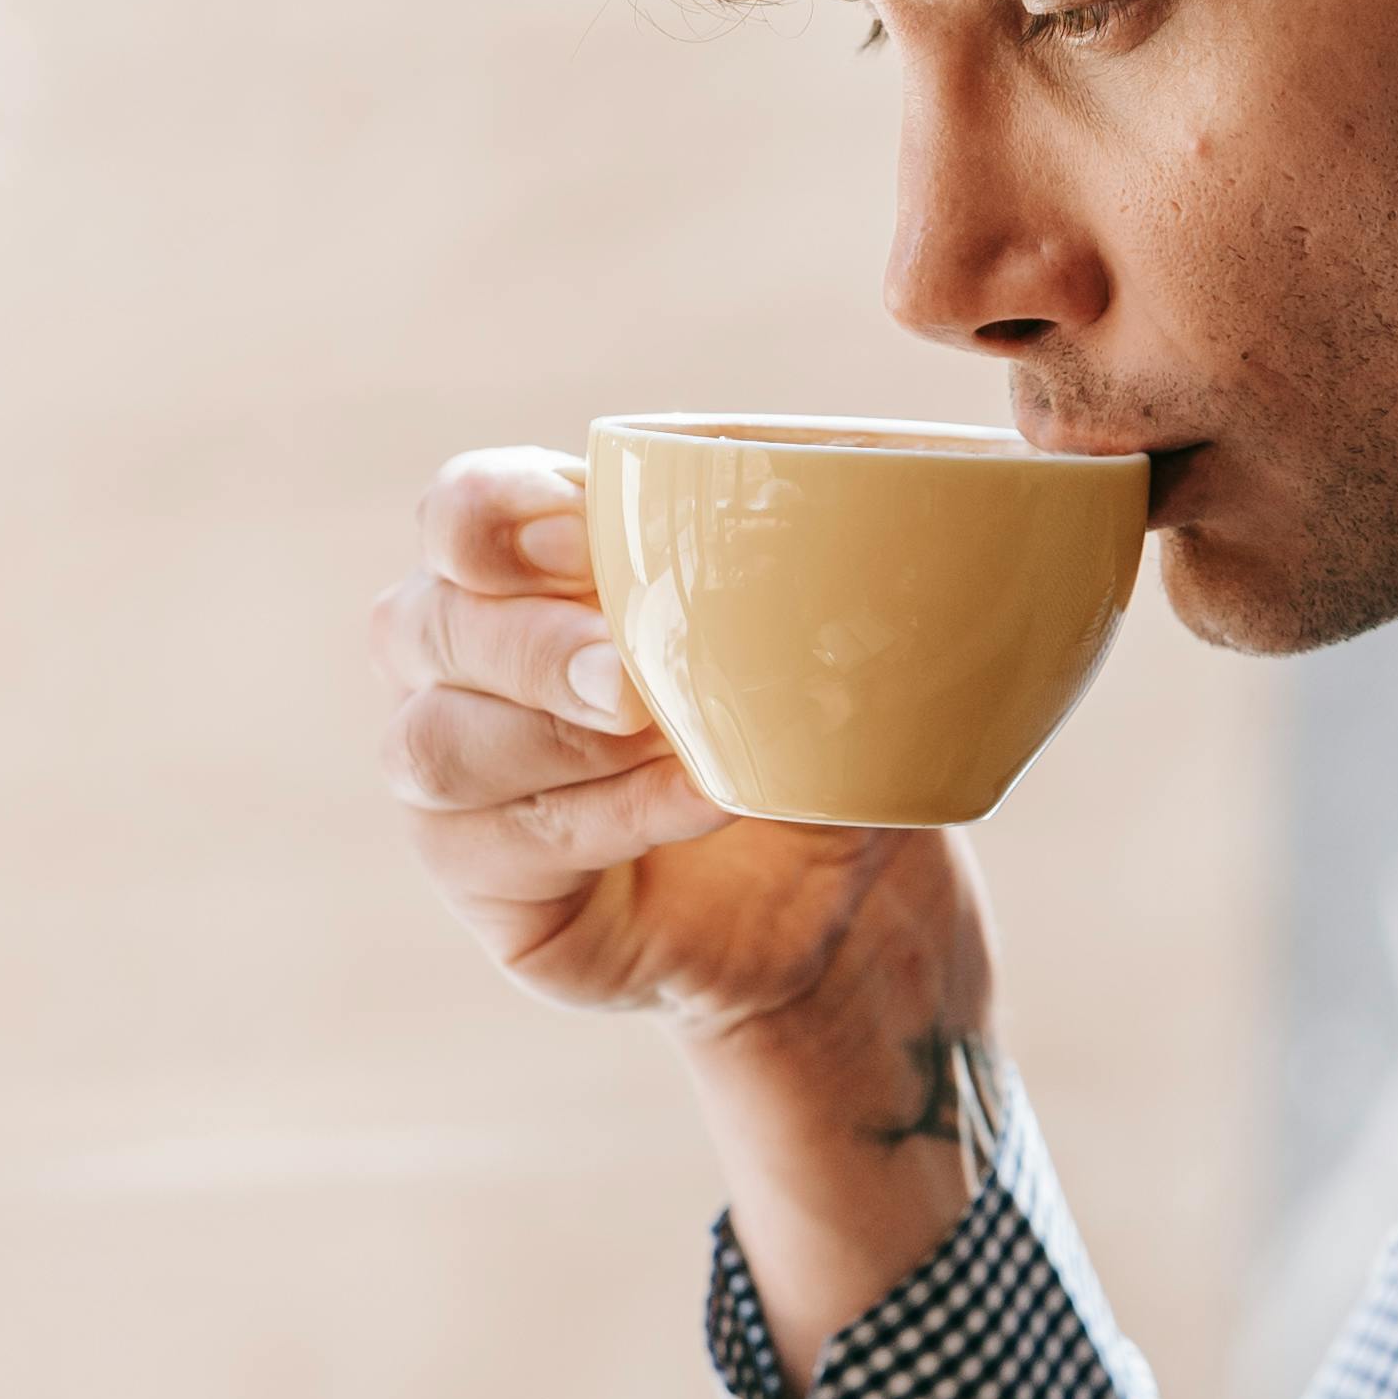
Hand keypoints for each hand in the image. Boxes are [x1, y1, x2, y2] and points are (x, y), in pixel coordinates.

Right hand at [375, 447, 1004, 1386]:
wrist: (840, 906)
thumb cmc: (822, 738)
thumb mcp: (839, 641)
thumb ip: (834, 563)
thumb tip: (977, 492)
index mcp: (532, 567)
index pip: (458, 512)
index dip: (492, 519)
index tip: (585, 538)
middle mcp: (464, 661)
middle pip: (420, 624)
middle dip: (527, 645)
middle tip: (633, 676)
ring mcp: (457, 775)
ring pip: (433, 744)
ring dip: (554, 740)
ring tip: (667, 740)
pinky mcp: (482, 879)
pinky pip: (496, 845)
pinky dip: (598, 823)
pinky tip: (687, 805)